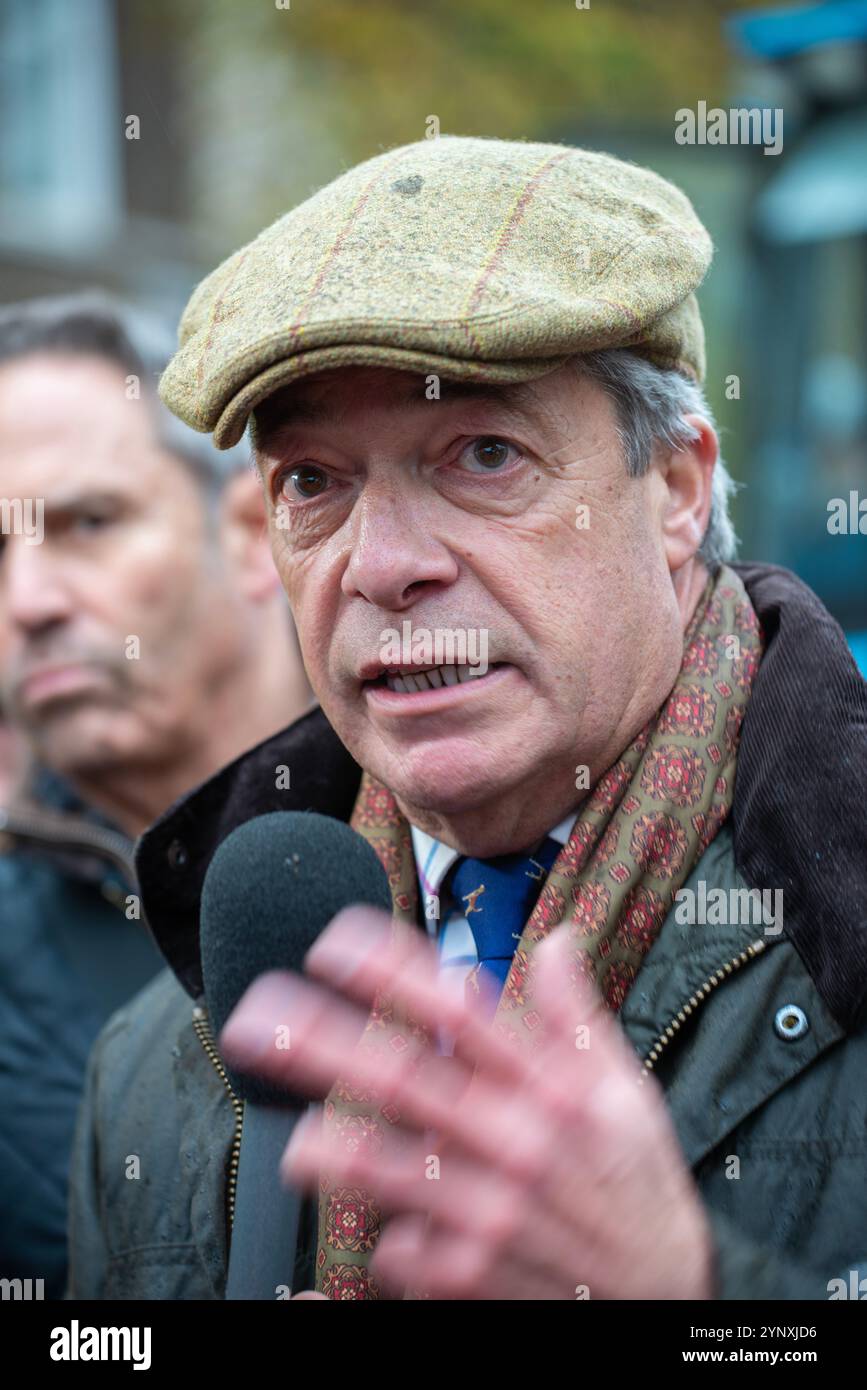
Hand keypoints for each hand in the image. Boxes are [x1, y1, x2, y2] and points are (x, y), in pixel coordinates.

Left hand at [221, 907, 712, 1299]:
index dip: (392, 973)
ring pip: (386, 1170)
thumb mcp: (628, 1092)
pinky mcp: (469, 1277)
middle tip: (258, 1019)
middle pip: (402, 1080)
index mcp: (550, 1089)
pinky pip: (399, 1251)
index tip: (333, 943)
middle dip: (322, 1044)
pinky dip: (382, 1238)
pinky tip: (377, 1228)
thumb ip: (579, 1017)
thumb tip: (558, 941)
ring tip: (291, 1141)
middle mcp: (515, 1144)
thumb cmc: (640, 1185)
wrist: (664, 1299)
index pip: (461, 1012)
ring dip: (328, 1150)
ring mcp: (488, 1214)